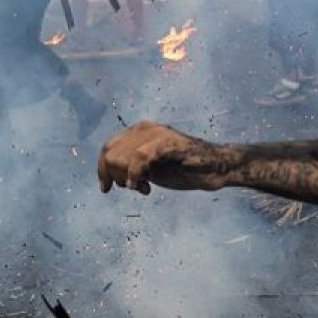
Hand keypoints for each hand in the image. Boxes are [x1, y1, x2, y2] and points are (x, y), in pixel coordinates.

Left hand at [98, 121, 227, 193]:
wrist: (214, 167)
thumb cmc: (184, 168)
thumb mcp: (151, 167)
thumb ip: (132, 166)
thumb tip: (110, 177)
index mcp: (138, 132)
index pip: (108, 148)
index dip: (102, 169)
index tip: (106, 188)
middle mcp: (144, 128)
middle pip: (110, 153)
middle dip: (115, 176)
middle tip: (135, 188)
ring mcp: (156, 134)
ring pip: (120, 157)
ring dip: (127, 178)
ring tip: (144, 188)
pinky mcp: (167, 143)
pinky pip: (139, 157)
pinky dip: (134, 174)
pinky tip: (140, 187)